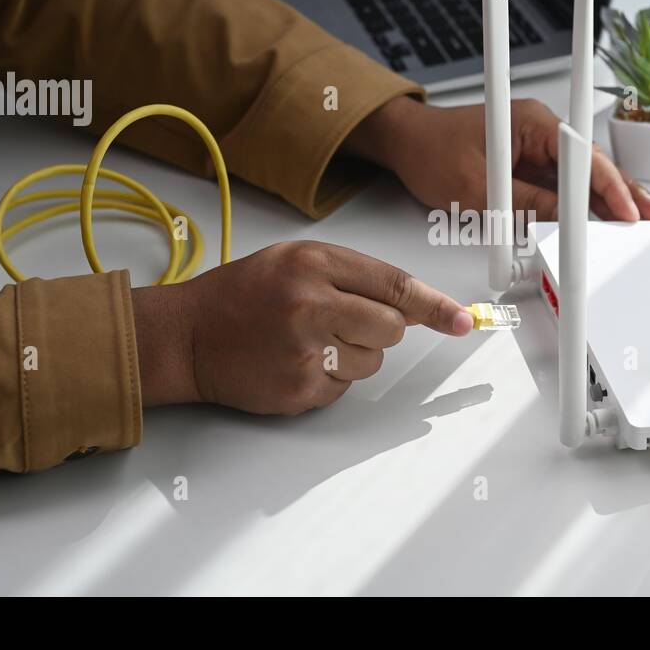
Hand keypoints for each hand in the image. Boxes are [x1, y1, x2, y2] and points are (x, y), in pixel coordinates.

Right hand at [131, 241, 472, 413]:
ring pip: (372, 362)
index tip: (462, 321)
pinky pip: (344, 388)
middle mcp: (311, 305)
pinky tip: (295, 362)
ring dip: (353, 355)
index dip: (435, 306)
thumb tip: (412, 305)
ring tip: (309, 341)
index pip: (395, 286)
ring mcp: (305, 351)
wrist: (187, 336)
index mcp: (314, 264)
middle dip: (380, 329)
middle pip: (392, 328)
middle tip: (341, 322)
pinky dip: (329, 379)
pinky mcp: (299, 389)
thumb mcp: (295, 261)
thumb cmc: (243, 295)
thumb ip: (353, 276)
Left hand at [344, 96, 649, 221]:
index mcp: (530, 122)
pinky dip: (582, 198)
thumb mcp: (477, 190)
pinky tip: (602, 215)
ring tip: (639, 217)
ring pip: (580, 172)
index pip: (582, 157)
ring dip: (607, 196)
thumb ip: (524, 205)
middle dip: (622, 190)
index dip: (608, 187)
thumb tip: (564, 222)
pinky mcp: (527, 158)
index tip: (626, 211)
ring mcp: (535, 142)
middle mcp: (538, 127)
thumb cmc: (430, 152)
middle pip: (590, 162)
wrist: (404, 141)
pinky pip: (561, 179)